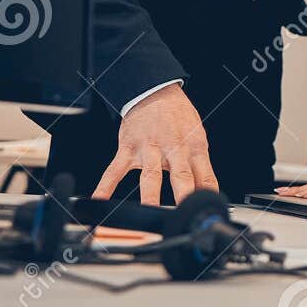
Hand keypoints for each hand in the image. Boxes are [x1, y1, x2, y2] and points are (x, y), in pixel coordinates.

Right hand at [93, 84, 217, 205]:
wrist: (156, 92)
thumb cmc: (179, 117)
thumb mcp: (197, 138)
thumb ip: (200, 165)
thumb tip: (206, 191)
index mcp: (194, 148)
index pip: (205, 176)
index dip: (207, 194)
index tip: (208, 210)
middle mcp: (173, 149)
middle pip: (181, 175)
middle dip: (183, 195)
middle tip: (184, 213)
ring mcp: (150, 149)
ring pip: (150, 176)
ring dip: (150, 195)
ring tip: (150, 212)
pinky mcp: (129, 149)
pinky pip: (114, 171)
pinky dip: (105, 186)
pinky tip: (99, 201)